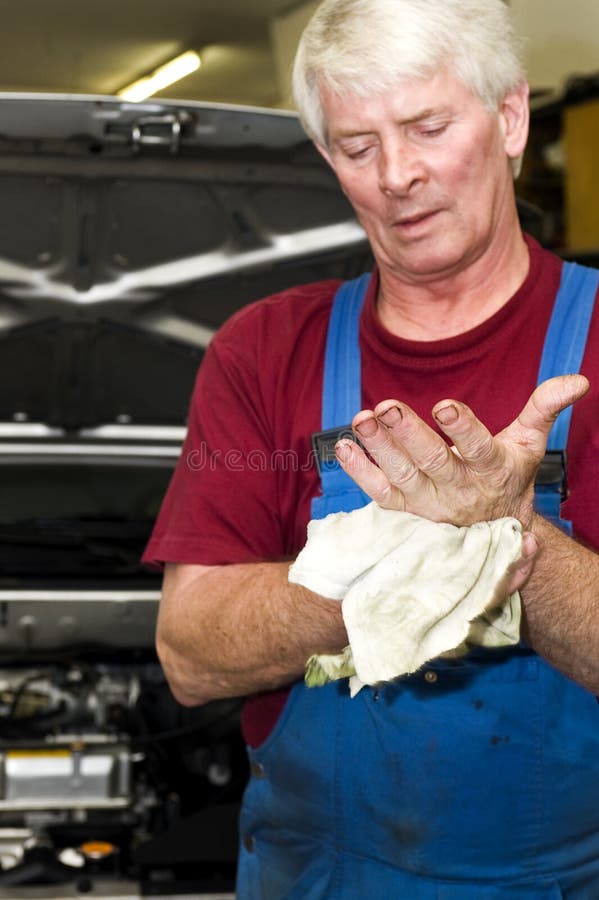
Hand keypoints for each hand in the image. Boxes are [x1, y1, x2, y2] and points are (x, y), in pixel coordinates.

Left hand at [335, 374, 588, 528]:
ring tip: (360, 419)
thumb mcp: (531, 444)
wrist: (494, 537)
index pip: (478, 449)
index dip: (463, 429)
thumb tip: (578, 380)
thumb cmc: (510, 479)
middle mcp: (458, 490)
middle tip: (385, 406)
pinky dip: (359, 472)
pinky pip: (379, 494)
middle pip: (432, 463)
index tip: (445, 406)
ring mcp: (427, 504)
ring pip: (400, 477)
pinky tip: (342, 447)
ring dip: (378, 448)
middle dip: (408, 434)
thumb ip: (545, 408)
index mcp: (492, 471)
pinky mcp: (404, 512)